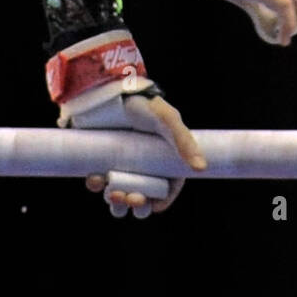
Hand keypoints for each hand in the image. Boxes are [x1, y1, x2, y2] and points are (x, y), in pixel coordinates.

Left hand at [85, 91, 206, 218]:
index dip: (163, 200)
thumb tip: (201, 168)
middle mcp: (142, 166)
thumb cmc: (145, 105)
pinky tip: (95, 178)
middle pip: (142, 197)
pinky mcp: (101, 161)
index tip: (155, 205)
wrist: (111, 91)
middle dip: (137, 204)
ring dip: (117, 202)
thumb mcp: (167, 121)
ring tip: (113, 193)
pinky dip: (96, 184)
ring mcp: (120, 165)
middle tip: (131, 198)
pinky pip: (98, 182)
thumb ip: (184, 142)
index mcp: (163, 159)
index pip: (167, 188)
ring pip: (120, 196)